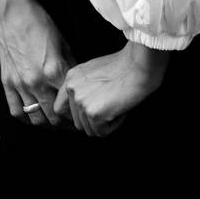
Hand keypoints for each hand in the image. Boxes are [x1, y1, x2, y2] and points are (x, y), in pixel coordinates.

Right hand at [0, 0, 75, 129]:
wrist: (14, 13)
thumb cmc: (40, 22)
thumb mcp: (64, 43)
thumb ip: (71, 67)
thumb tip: (77, 85)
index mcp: (54, 70)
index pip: (69, 104)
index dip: (77, 113)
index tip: (81, 115)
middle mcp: (36, 81)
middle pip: (54, 117)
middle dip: (65, 124)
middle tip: (71, 123)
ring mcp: (20, 84)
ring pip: (35, 118)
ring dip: (47, 123)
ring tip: (54, 121)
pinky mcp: (7, 83)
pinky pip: (16, 111)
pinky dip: (26, 119)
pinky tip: (34, 116)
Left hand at [54, 41, 170, 137]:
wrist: (139, 65)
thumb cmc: (124, 67)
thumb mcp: (95, 72)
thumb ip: (83, 88)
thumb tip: (82, 110)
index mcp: (71, 78)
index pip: (60, 108)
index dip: (76, 116)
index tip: (90, 116)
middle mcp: (72, 89)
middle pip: (78, 124)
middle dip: (95, 121)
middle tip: (112, 104)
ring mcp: (81, 102)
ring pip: (90, 130)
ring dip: (106, 123)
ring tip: (117, 103)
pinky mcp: (93, 113)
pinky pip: (102, 132)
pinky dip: (114, 125)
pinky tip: (120, 108)